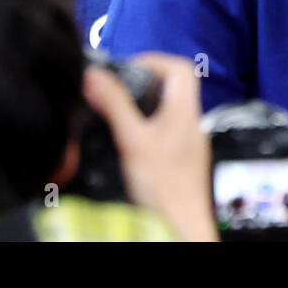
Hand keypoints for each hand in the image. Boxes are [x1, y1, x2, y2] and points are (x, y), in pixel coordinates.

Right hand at [83, 54, 217, 240]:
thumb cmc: (163, 188)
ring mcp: (188, 144)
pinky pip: (166, 132)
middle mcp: (191, 124)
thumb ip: (114, 106)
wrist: (181, 227)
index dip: (155, 60)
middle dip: (144, 83)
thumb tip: (95, 76)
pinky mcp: (181, 161)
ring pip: (169, 111)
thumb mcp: (132, 140)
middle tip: (118, 90)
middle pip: (174, 88)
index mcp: (185, 112)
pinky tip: (128, 142)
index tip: (128, 69)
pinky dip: (147, 129)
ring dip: (144, 107)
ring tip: (118, 114)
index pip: (181, 68)